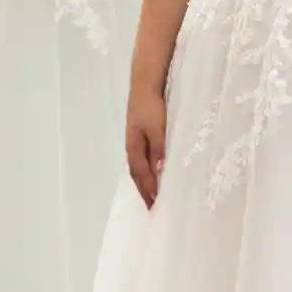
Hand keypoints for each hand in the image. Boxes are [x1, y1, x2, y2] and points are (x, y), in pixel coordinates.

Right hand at [125, 85, 166, 208]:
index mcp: (135, 147)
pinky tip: (150, 171)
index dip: (148, 189)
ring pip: (137, 167)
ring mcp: (134, 140)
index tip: (154, 205)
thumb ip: (159, 148)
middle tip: (151, 207)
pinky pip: (140, 158)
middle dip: (143, 190)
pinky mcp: (139, 134)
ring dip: (143, 182)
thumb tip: (159, 171)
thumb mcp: (158, 128)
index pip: (142, 174)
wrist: (144, 85)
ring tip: (149, 195)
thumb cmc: (151, 106)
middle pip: (137, 174)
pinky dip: (144, 170)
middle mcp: (132, 146)